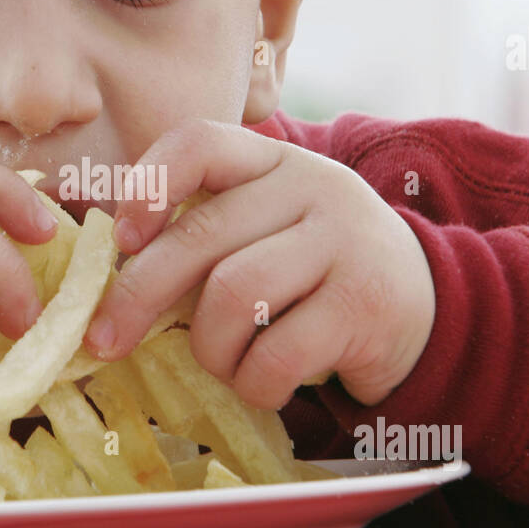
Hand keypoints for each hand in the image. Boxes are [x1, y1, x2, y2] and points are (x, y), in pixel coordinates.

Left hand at [82, 119, 435, 408]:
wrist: (424, 305)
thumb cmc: (315, 272)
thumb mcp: (267, 229)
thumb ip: (204, 233)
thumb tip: (107, 281)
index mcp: (274, 161)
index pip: (199, 143)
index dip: (148, 187)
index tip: (121, 239)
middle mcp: (311, 187)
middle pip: (201, 237)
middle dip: (138, 296)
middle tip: (104, 341)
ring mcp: (343, 241)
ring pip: (232, 296)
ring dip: (210, 348)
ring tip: (225, 362)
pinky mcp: (364, 304)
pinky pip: (275, 355)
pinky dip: (253, 383)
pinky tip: (264, 384)